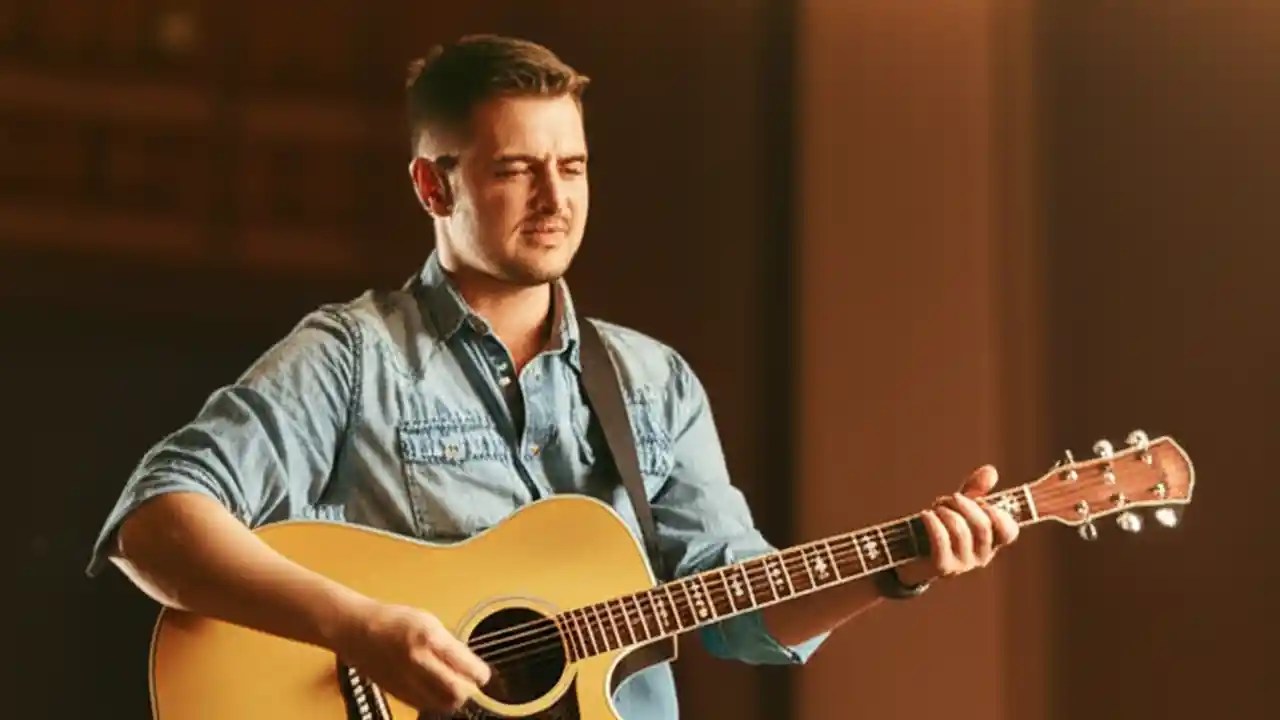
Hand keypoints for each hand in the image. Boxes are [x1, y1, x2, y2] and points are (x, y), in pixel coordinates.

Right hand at [332, 601, 490, 712]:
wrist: (357, 631)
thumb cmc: (395, 621)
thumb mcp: (429, 622)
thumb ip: (450, 644)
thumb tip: (470, 664)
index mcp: (430, 639)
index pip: (467, 667)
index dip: (480, 674)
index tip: (482, 673)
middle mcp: (419, 662)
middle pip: (457, 693)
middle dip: (469, 690)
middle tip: (470, 683)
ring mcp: (407, 680)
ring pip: (443, 704)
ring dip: (453, 698)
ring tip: (454, 687)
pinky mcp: (398, 693)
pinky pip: (426, 705)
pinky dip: (436, 701)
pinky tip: (435, 690)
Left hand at [897, 465, 1019, 584]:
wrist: (911, 553)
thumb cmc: (941, 526)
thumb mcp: (959, 507)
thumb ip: (976, 490)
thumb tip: (991, 470)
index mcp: (991, 542)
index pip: (1009, 531)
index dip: (997, 512)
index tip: (979, 501)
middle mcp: (981, 556)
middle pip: (982, 525)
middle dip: (963, 504)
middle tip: (949, 498)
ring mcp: (963, 564)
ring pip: (961, 531)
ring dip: (945, 512)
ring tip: (935, 508)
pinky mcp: (943, 567)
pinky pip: (941, 540)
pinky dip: (932, 522)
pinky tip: (925, 514)